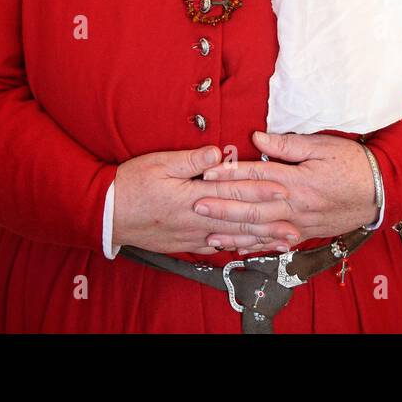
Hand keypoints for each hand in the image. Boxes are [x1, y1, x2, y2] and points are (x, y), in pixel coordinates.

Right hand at [112, 145, 295, 255]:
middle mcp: (196, 220)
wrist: (106, 213)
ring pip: (231, 239)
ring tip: (281, 243)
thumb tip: (218, 152)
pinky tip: (249, 249)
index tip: (283, 190)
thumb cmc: (131, 184)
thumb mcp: (158, 163)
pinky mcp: (184, 244)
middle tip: (295, 227)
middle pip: (239, 221)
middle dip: (269, 223)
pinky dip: (236, 248)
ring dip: (259, 240)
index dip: (260, 191)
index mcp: (192, 197)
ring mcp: (191, 235)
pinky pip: (216, 247)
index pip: (233, 192)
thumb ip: (190, 160)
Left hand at [199, 131, 377, 254]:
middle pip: (252, 207)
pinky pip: (275, 243)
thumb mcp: (321, 145)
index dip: (230, 174)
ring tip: (209, 233)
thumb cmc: (351, 163)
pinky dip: (255, 247)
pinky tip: (238, 249)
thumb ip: (287, 144)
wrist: (380, 191)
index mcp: (297, 180)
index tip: (206, 173)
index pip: (256, 176)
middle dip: (222, 206)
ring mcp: (299, 223)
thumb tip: (256, 137)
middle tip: (196, 205)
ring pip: (260, 230)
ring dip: (233, 232)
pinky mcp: (305, 233)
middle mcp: (295, 205)